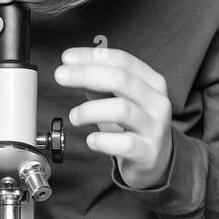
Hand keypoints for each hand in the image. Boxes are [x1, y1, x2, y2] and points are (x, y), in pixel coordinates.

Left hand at [55, 47, 173, 188]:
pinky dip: (101, 140)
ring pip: (121, 109)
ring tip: (75, 116)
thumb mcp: (120, 99)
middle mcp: (157, 102)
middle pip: (121, 79)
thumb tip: (72, 68)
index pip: (123, 61)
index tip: (67, 57)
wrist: (156, 161)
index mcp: (152, 83)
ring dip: (89, 110)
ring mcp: (154, 128)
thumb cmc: (134, 126)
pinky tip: (91, 140)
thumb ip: (99, 84)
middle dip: (86, 74)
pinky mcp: (147, 152)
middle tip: (61, 76)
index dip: (92, 56)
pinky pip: (123, 143)